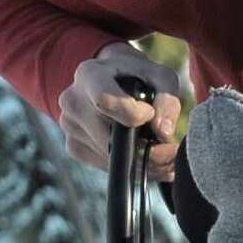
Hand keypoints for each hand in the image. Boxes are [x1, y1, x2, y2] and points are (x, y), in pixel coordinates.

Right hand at [59, 41, 184, 178]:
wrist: (112, 79)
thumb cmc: (139, 76)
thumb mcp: (160, 77)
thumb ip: (167, 100)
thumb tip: (162, 133)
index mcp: (90, 75)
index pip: (104, 100)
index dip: (133, 114)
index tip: (151, 114)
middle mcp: (73, 100)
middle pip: (109, 137)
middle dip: (146, 150)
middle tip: (172, 151)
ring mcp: (70, 126)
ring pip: (109, 156)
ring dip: (142, 162)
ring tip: (165, 156)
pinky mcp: (73, 146)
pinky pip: (104, 165)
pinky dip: (130, 167)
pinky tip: (147, 159)